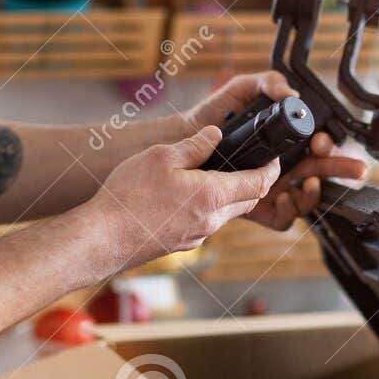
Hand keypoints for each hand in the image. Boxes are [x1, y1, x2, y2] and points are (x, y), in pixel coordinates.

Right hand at [88, 126, 279, 271]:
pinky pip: (206, 222)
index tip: (274, 157)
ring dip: (230, 195)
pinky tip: (189, 195)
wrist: (103, 238)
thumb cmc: (129, 197)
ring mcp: (198, 235)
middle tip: (250, 162)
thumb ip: (194, 145)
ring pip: (227, 213)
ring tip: (216, 175)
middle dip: (255, 182)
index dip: (272, 169)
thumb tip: (216, 135)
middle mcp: (211, 220)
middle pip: (247, 201)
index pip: (259, 183)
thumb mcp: (162, 156)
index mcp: (213, 195)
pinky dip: (209, 207)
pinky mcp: (183, 243)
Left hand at [186, 71, 369, 230]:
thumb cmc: (213, 116)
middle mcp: (284, 164)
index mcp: (285, 140)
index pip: (317, 144)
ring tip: (309, 184)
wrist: (183, 142)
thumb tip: (291, 94)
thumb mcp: (242, 90)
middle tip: (356, 168)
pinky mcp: (257, 208)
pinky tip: (283, 197)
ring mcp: (272, 187)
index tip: (322, 142)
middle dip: (343, 169)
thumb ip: (267, 83)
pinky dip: (288, 211)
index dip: (327, 143)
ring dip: (314, 193)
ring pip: (307, 197)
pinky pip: (282, 218)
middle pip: (322, 170)